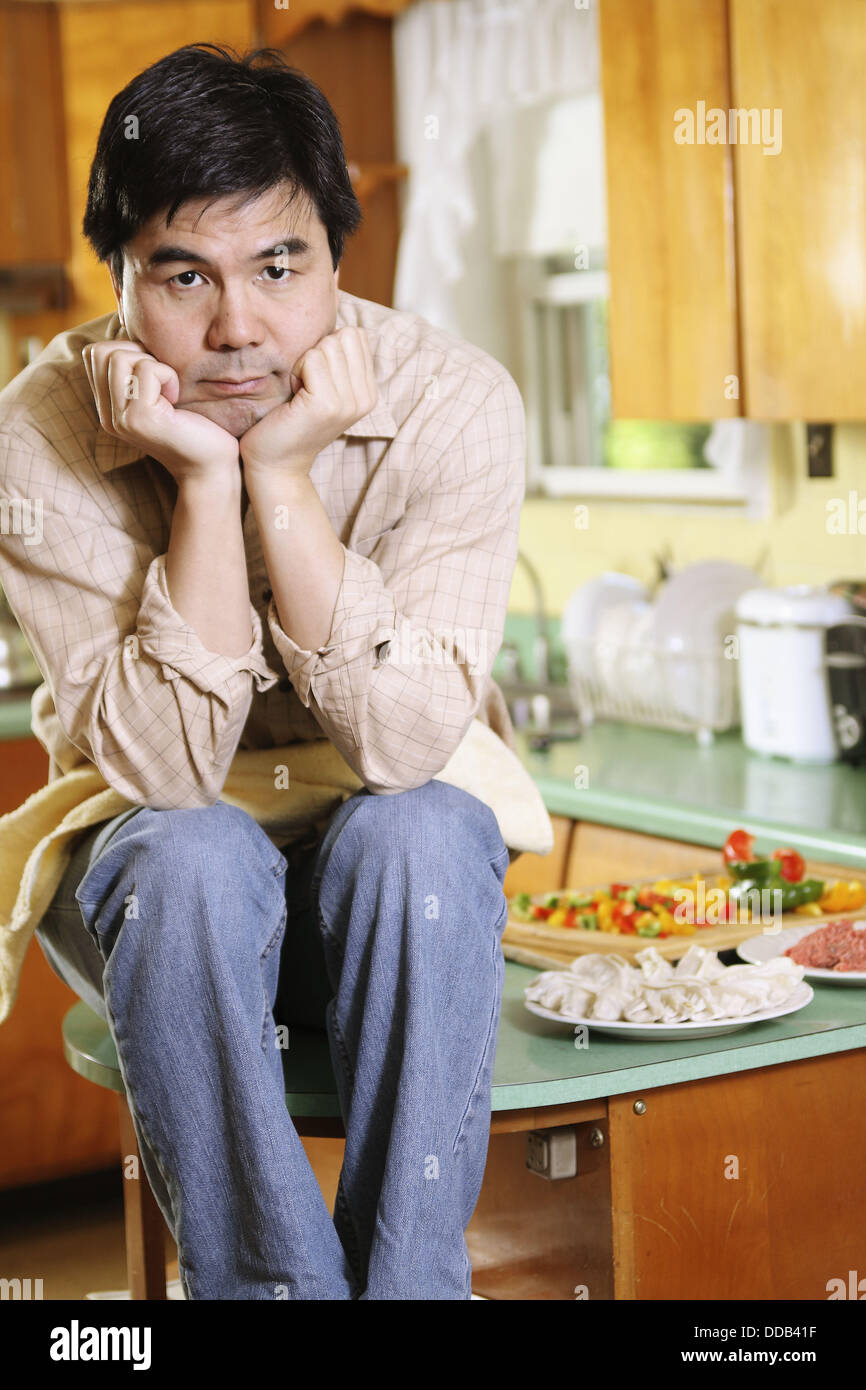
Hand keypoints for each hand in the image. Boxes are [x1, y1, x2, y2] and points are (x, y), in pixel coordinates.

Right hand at [82, 339, 240, 486]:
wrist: (212, 465)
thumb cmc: (194, 424)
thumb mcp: (158, 393)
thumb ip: (137, 370)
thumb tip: (131, 325)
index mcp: (108, 407)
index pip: (93, 353)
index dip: (125, 349)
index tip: (153, 372)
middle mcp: (107, 415)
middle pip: (101, 351)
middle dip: (136, 353)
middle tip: (162, 378)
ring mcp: (120, 418)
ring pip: (119, 356)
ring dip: (153, 365)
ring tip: (169, 390)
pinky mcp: (139, 418)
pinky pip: (147, 370)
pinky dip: (168, 376)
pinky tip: (177, 399)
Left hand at [238, 325, 379, 478]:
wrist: (275, 463)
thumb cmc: (287, 419)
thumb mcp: (319, 382)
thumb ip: (333, 353)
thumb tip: (336, 282)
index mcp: (368, 391)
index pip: (354, 335)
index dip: (326, 349)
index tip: (313, 380)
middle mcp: (366, 397)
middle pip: (343, 336)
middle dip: (315, 353)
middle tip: (303, 387)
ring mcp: (349, 402)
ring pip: (327, 345)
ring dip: (303, 363)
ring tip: (298, 393)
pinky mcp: (327, 404)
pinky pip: (311, 358)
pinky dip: (296, 371)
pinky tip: (293, 397)